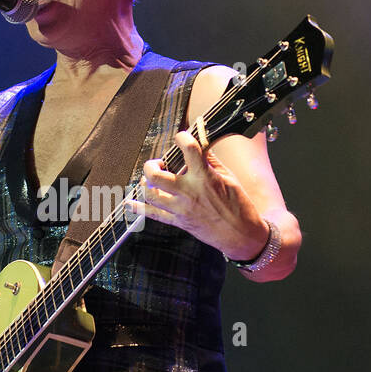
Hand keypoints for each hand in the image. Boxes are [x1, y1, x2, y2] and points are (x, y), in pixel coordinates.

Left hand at [128, 131, 268, 260]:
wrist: (240, 235)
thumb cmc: (238, 205)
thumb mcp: (229, 178)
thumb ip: (211, 161)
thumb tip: (201, 146)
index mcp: (204, 178)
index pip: (188, 150)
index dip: (182, 137)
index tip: (182, 137)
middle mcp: (189, 192)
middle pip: (156, 175)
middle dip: (151, 165)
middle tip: (159, 163)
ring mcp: (181, 209)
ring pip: (150, 194)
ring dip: (145, 183)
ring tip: (150, 179)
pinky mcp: (179, 222)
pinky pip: (153, 215)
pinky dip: (139, 208)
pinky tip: (130, 203)